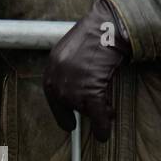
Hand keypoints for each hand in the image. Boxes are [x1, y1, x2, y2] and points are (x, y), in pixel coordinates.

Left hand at [42, 0, 130, 142]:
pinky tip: (104, 133)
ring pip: (85, 110)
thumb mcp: (72, 50)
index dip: (62, 112)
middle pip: (69, 104)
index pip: (52, 95)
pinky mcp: (90, 90)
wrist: (109, 27)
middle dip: (86, 111)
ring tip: (108, 108)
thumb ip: (68, 70)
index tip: (69, 125)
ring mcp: (72, 85)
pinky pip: (97, 115)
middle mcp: (58, 77)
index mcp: (51, 66)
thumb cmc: (96, 35)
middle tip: (101, 112)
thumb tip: (75, 91)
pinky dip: (101, 126)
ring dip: (98, 113)